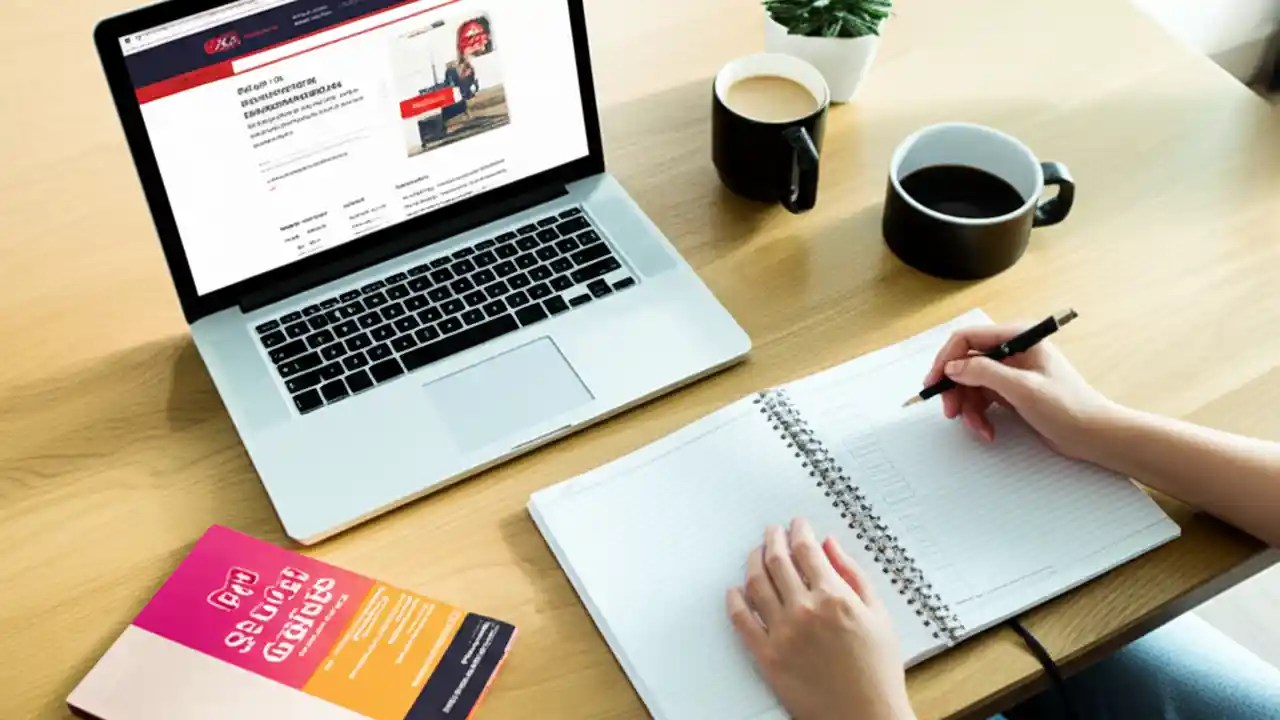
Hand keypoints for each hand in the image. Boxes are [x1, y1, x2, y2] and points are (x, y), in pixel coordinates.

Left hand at [726, 518, 914, 719]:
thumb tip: (830, 546)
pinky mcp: (767, 657)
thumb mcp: (879, 615)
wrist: (865, 717)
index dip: (799, 531)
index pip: (807, 550)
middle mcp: (805, 611)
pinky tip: (735, 590)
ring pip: (756, 584)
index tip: (797, 525)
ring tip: (755, 553)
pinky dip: (735, 600)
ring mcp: (782, 633)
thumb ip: (853, 575)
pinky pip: (741, 621)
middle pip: (778, 561)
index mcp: (835, 597)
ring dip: (753, 562)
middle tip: (772, 532)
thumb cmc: (878, 671)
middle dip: (773, 539)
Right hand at [923, 323, 1118, 459]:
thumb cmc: (1069, 408)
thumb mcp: (1023, 389)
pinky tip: (988, 430)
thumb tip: (952, 367)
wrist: (1094, 435)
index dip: (946, 359)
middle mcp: (1013, 350)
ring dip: (969, 408)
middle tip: (951, 413)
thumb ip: (984, 373)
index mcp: (1018, 337)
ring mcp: (1011, 372)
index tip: (934, 383)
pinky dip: (980, 415)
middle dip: (956, 390)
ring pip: (972, 385)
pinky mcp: (1012, 391)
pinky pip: (983, 399)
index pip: (968, 338)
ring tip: (978, 428)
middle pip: (966, 364)